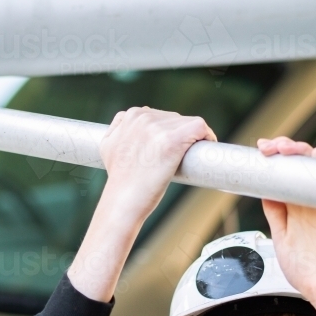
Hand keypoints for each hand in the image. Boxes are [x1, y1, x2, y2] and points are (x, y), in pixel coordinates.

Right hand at [98, 107, 216, 224]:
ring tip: (187, 158)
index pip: (159, 117)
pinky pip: (200, 127)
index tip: (170, 150)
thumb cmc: (119, 181)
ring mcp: (157, 128)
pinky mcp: (173, 140)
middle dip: (179, 136)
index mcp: (130, 116)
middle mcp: (143, 117)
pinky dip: (207, 136)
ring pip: (187, 124)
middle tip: (178, 158)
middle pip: (174, 119)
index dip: (168, 133)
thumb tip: (129, 127)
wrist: (123, 200)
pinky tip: (206, 147)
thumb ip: (118, 130)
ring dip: (191, 140)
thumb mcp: (108, 146)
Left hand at [257, 137, 315, 315]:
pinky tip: (312, 159)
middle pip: (302, 164)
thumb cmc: (305, 268)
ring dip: (301, 153)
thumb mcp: (281, 235)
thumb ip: (275, 213)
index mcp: (297, 206)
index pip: (287, 172)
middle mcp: (312, 202)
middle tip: (268, 147)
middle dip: (285, 148)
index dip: (275, 158)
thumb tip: (262, 189)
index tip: (260, 150)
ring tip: (284, 149)